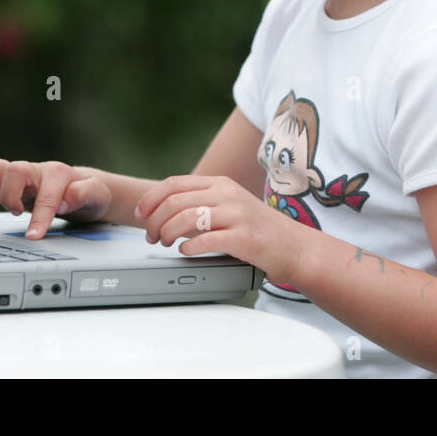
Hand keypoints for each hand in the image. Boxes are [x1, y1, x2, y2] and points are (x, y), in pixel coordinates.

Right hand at [0, 159, 111, 238]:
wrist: (83, 189)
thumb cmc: (89, 193)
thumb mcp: (98, 195)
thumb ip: (85, 193)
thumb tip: (66, 199)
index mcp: (58, 174)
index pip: (44, 194)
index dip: (39, 217)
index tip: (34, 236)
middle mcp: (36, 170)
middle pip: (11, 169)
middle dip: (10, 197)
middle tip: (19, 212)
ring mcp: (20, 174)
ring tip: (10, 206)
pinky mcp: (7, 181)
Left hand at [135, 175, 305, 285]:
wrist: (295, 247)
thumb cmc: (259, 230)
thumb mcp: (230, 205)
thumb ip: (203, 202)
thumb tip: (164, 210)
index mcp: (221, 183)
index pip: (174, 183)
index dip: (151, 199)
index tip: (141, 214)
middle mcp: (228, 194)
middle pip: (175, 201)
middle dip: (154, 221)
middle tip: (151, 236)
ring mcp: (237, 215)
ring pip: (186, 218)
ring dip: (167, 233)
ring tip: (165, 244)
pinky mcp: (244, 238)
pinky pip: (206, 240)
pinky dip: (189, 247)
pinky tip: (186, 252)